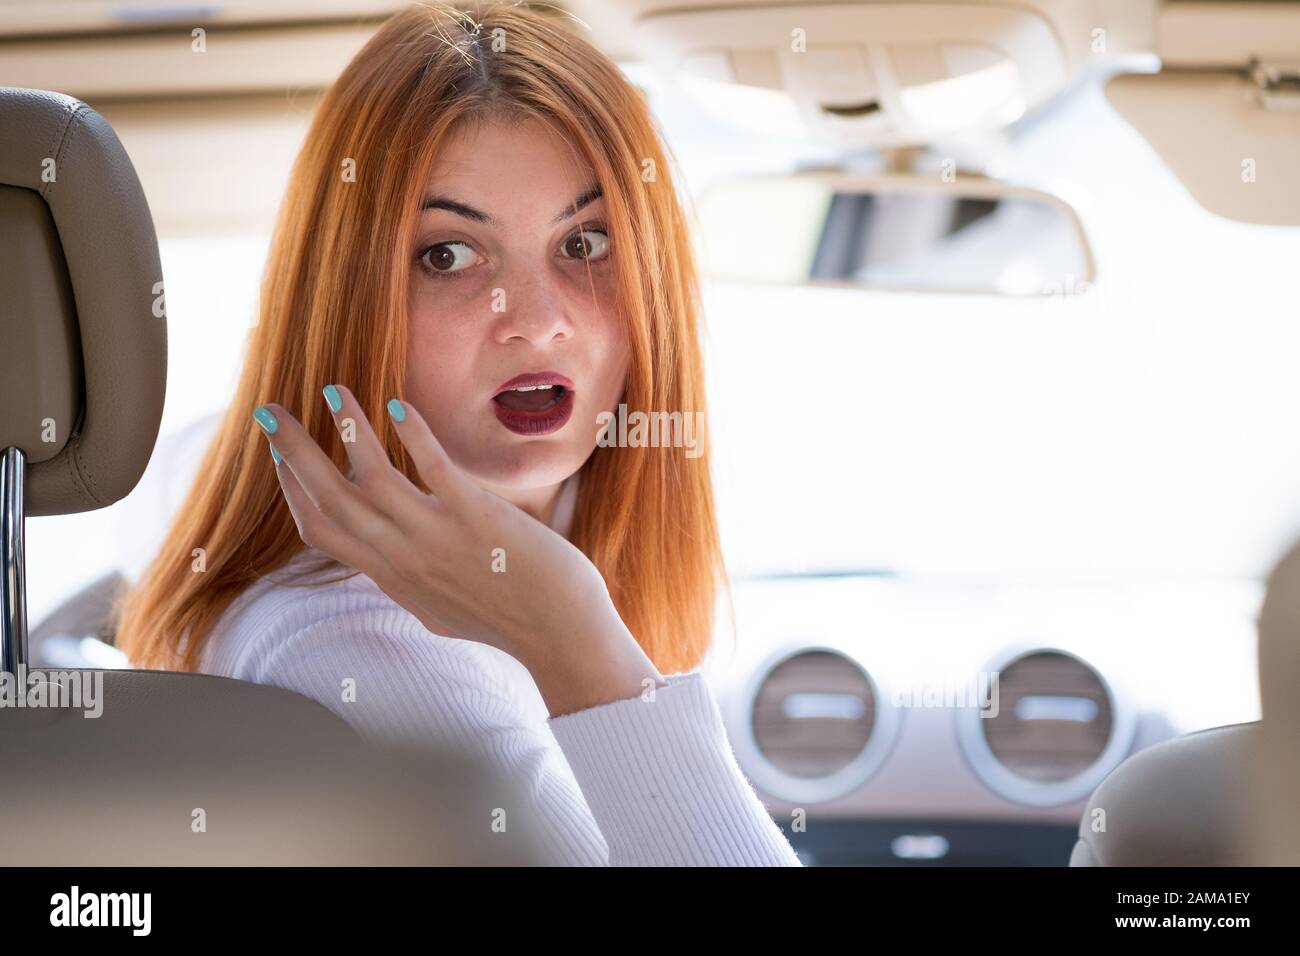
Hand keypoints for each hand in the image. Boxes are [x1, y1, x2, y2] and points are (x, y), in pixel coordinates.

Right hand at [253, 385, 663, 714]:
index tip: (280, 454)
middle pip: (328, 499)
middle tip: (270, 414)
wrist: (558, 634)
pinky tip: (397, 403)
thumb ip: (409, 583)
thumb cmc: (508, 619)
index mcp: (390, 575)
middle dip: (294, 453)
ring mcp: (437, 537)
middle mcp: (402, 557)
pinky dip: (414, 436)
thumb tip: (393, 571)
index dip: (292, 489)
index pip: (320, 529)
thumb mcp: (438, 610)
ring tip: (331, 390)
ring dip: (346, 429)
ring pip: (370, 478)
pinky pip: (434, 470)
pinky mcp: (476, 518)